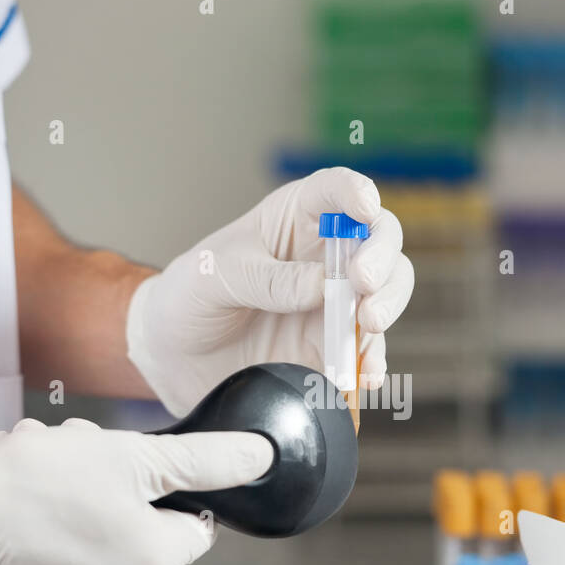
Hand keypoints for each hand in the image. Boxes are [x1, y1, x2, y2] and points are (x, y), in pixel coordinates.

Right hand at [0, 419, 272, 564]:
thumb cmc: (34, 486)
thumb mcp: (131, 455)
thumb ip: (203, 460)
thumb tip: (261, 457)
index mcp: (155, 562)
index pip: (195, 526)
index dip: (174, 487)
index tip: (142, 465)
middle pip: (141, 528)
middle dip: (116, 485)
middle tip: (81, 456)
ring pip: (96, 538)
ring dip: (77, 500)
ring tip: (39, 472)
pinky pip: (56, 559)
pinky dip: (43, 530)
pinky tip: (17, 503)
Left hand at [126, 167, 414, 416]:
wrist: (175, 358)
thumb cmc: (188, 298)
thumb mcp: (215, 278)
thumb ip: (268, 279)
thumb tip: (326, 286)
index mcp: (294, 219)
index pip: (336, 191)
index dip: (357, 193)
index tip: (366, 210)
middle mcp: (324, 255)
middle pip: (379, 239)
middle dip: (382, 259)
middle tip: (364, 285)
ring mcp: (334, 302)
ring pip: (387, 290)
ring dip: (389, 304)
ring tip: (367, 325)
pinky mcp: (333, 346)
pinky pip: (367, 350)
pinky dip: (373, 361)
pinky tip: (364, 374)